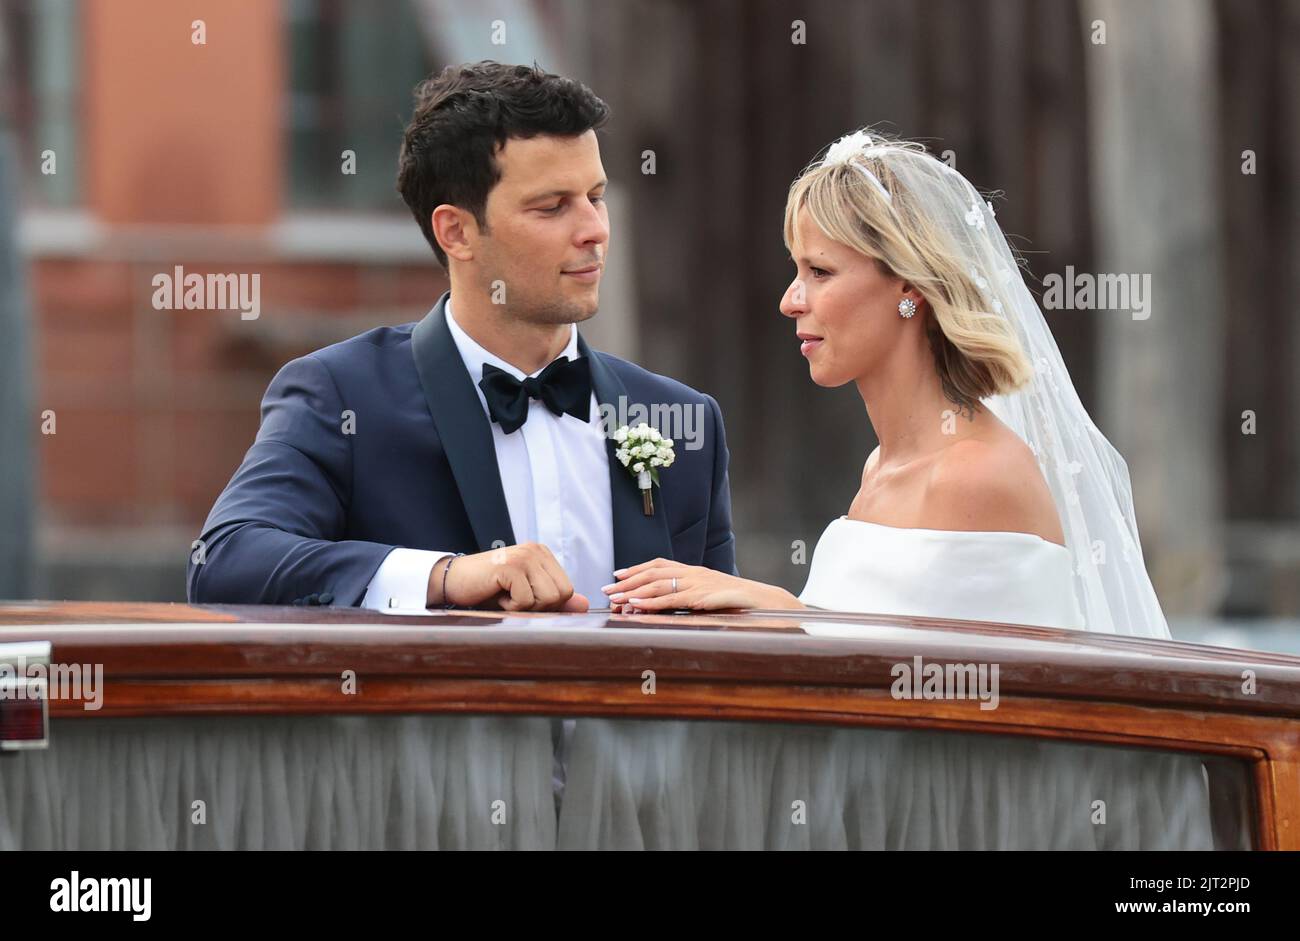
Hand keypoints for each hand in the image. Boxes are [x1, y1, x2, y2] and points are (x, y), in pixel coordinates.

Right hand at [428, 543, 589, 611]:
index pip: (567, 589)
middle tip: (513, 598)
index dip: (548, 604)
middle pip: (562, 594)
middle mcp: (536, 550)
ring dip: (524, 607)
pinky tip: (495, 593)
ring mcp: (524, 556)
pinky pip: (526, 601)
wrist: (452, 583)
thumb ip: (556, 599)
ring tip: (505, 595)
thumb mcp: (527, 596)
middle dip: (539, 607)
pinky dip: (509, 607)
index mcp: (543, 554)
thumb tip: (586, 605)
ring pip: (548, 598)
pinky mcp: (510, 566)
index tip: (523, 597)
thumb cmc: (489, 591)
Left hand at [601, 558, 801, 613]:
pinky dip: (652, 602)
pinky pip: (674, 599)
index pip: (660, 565)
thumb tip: (671, 605)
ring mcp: (700, 584)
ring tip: (615, 599)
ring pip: (660, 584)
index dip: (637, 569)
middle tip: (606, 589)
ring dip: (634, 592)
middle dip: (628, 581)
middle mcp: (695, 573)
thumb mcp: (712, 597)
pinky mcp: (705, 597)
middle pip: (654, 573)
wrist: (768, 603)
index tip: (617, 575)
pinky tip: (638, 605)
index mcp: (695, 572)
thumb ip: (693, 597)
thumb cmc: (740, 603)